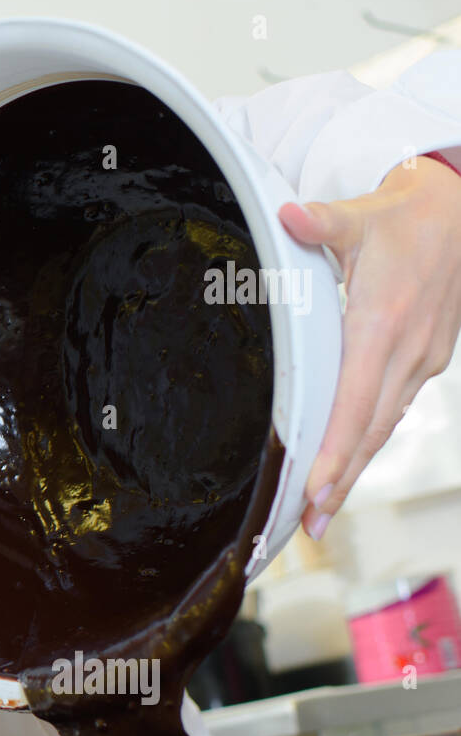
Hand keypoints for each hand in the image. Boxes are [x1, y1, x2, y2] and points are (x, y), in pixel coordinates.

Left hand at [277, 154, 460, 539]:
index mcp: (383, 324)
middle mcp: (407, 351)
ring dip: (353, 471)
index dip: (334, 450)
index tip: (314, 489)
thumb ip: (321, 223)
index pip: (355, 402)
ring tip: (322, 513)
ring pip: (383, 427)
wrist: (458, 210)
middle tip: (308, 525)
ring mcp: (422, 360)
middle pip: (368, 431)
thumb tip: (291, 217)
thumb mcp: (359, 216)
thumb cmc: (401, 216)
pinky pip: (393, 411)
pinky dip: (369, 442)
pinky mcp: (427, 360)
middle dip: (339, 482)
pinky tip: (348, 469)